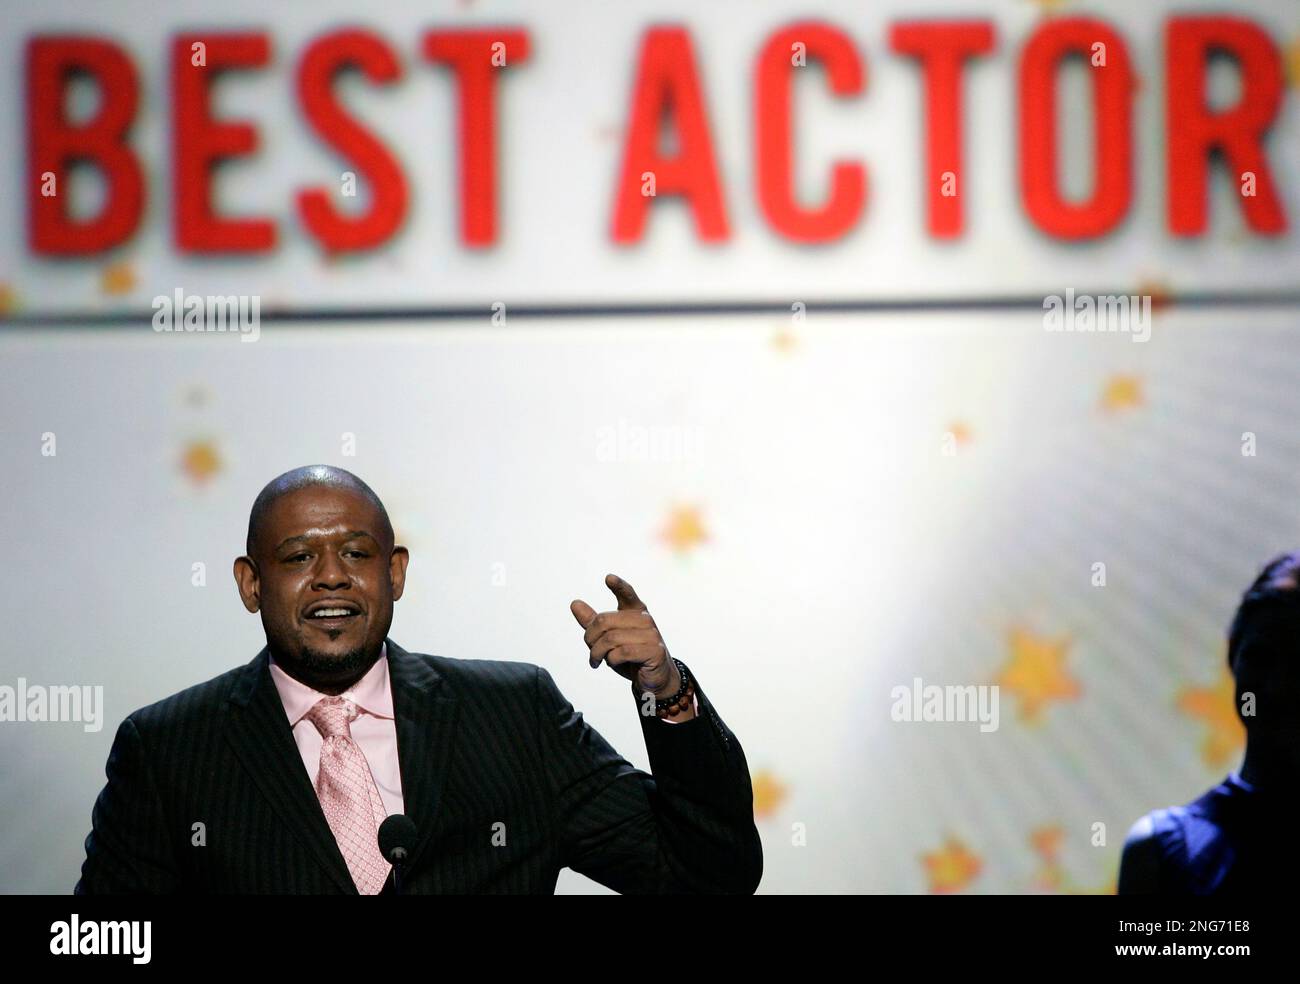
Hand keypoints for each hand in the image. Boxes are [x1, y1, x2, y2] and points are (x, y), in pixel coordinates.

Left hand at [570, 574, 678, 698]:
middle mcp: (644, 619)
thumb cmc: (630, 657)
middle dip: (591, 639)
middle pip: (603, 621)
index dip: (618, 586)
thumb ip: (592, 622)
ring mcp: (651, 634)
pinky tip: (612, 663)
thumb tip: (574, 603)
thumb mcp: (608, 639)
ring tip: (599, 660)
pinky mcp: (654, 650)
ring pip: (610, 638)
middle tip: (592, 653)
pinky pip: (621, 652)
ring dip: (598, 653)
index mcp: (635, 611)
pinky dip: (611, 660)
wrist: (653, 680)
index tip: (608, 578)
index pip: (627, 594)